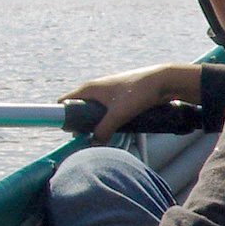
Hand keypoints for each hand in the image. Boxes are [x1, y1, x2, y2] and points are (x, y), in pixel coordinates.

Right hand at [61, 64, 202, 141]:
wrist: (162, 82)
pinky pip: (105, 112)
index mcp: (89, 89)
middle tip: (86, 139)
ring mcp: (107, 94)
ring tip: (99, 137)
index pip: (65, 102)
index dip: (62, 116)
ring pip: (93, 112)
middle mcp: (95, 90)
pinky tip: (112, 131)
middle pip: (78, 109)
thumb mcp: (119, 114)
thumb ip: (104, 130)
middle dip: (79, 125)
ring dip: (94, 125)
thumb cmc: (138, 93)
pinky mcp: (118, 99)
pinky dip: (105, 122)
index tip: (68, 132)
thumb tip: (93, 144)